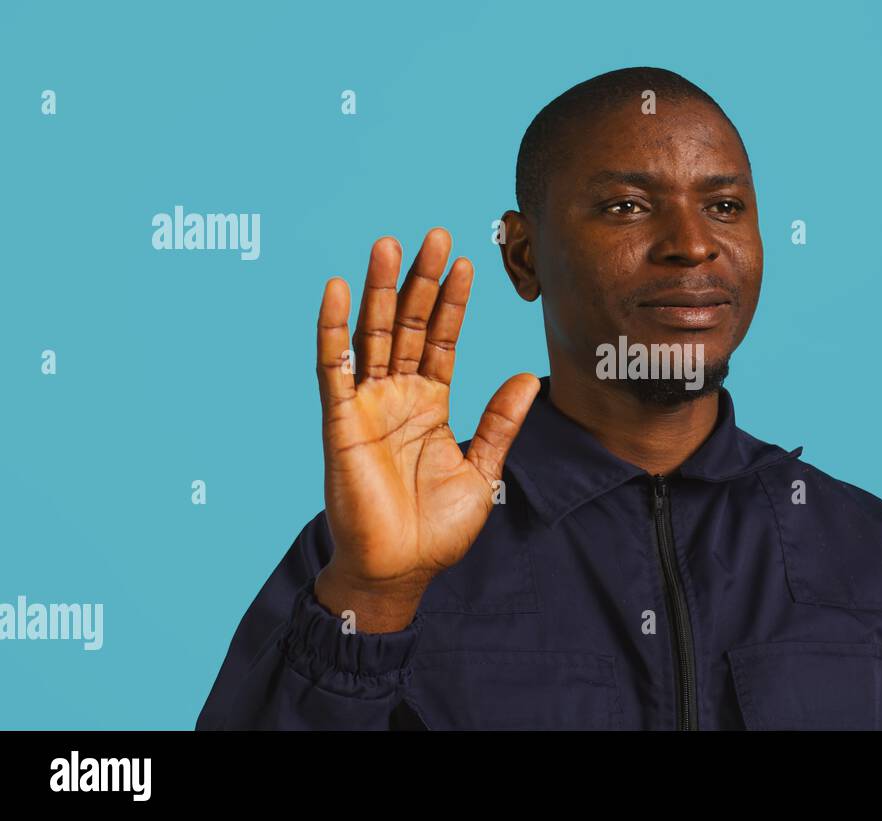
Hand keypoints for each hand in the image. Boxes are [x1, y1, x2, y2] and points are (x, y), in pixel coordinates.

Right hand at [312, 228, 539, 630]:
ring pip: (373, 335)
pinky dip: (334, 328)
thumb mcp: (483, 469)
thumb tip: (525, 376)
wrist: (402, 569)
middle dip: (421, 281)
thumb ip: (500, 422)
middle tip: (433, 235)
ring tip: (390, 244)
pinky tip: (340, 290)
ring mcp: (367, 405)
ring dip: (381, 290)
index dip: (452, 302)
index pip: (442, 340)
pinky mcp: (341, 421)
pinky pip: (334, 368)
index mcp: (431, 405)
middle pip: (409, 325)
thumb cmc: (437, 527)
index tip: (467, 262)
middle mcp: (397, 396)